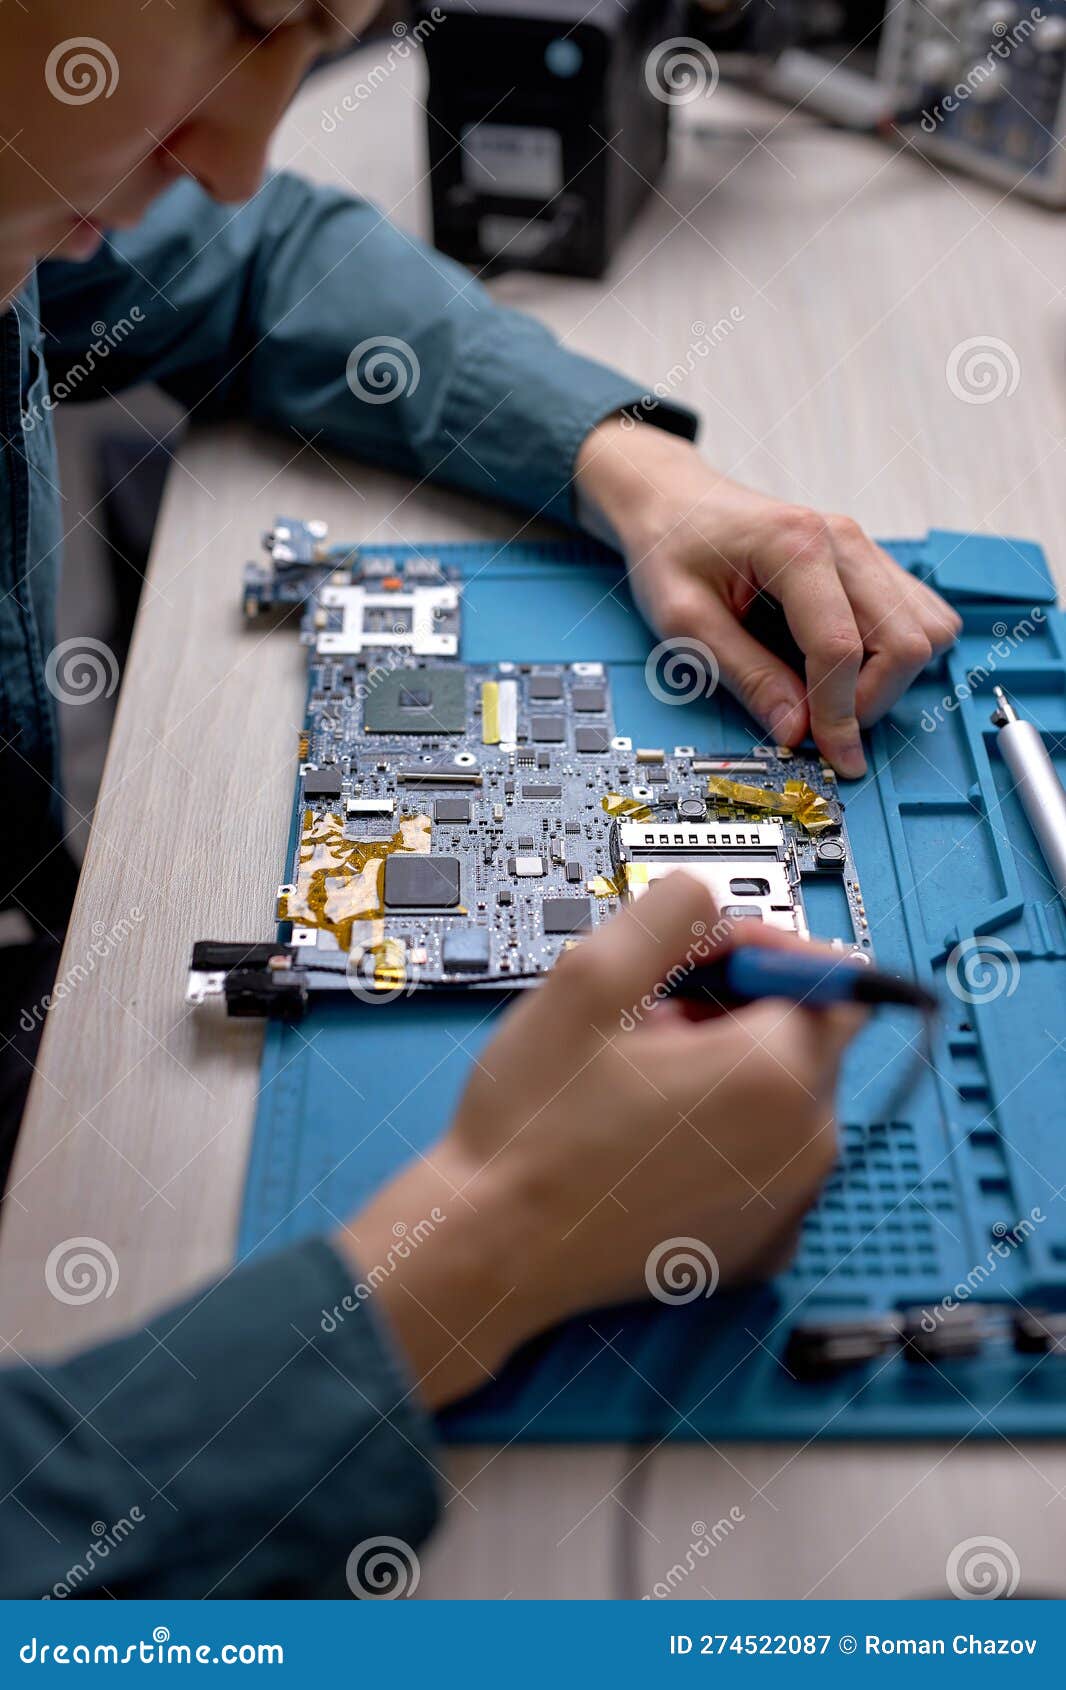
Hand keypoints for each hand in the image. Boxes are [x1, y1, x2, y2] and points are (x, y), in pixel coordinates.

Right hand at [334, 874, 862, 1408]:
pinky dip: (727, 1137)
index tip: (702, 959)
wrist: (489, 1250)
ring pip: (785, 1099)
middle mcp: (803, 1148)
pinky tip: (653, 1140)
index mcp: (776, 1077)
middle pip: (809, 1038)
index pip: (829, 978)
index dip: (762, 951)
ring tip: (641, 1085)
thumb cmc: (533, 1131)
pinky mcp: (760, 1246)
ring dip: (729, 1074)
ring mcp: (786, 1205)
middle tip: (650, 1024)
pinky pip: (767, 1162)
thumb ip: (670, 912)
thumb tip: (715, 900)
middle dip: (741, 1012)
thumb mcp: (587, 979)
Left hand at [574, 417, 960, 776]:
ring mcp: (864, 549)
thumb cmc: (672, 549)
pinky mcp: (870, 564)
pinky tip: (850, 668)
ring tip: (835, 695)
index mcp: (795, 545)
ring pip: (928, 629)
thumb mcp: (684, 620)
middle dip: (871, 702)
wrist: (674, 501)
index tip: (829, 755)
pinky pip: (920, 616)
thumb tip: (797, 732)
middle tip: (823, 727)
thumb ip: (745, 676)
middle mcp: (844, 541)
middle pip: (904, 641)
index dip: (838, 715)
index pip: (842, 647)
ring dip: (892, 679)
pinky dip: (897, 655)